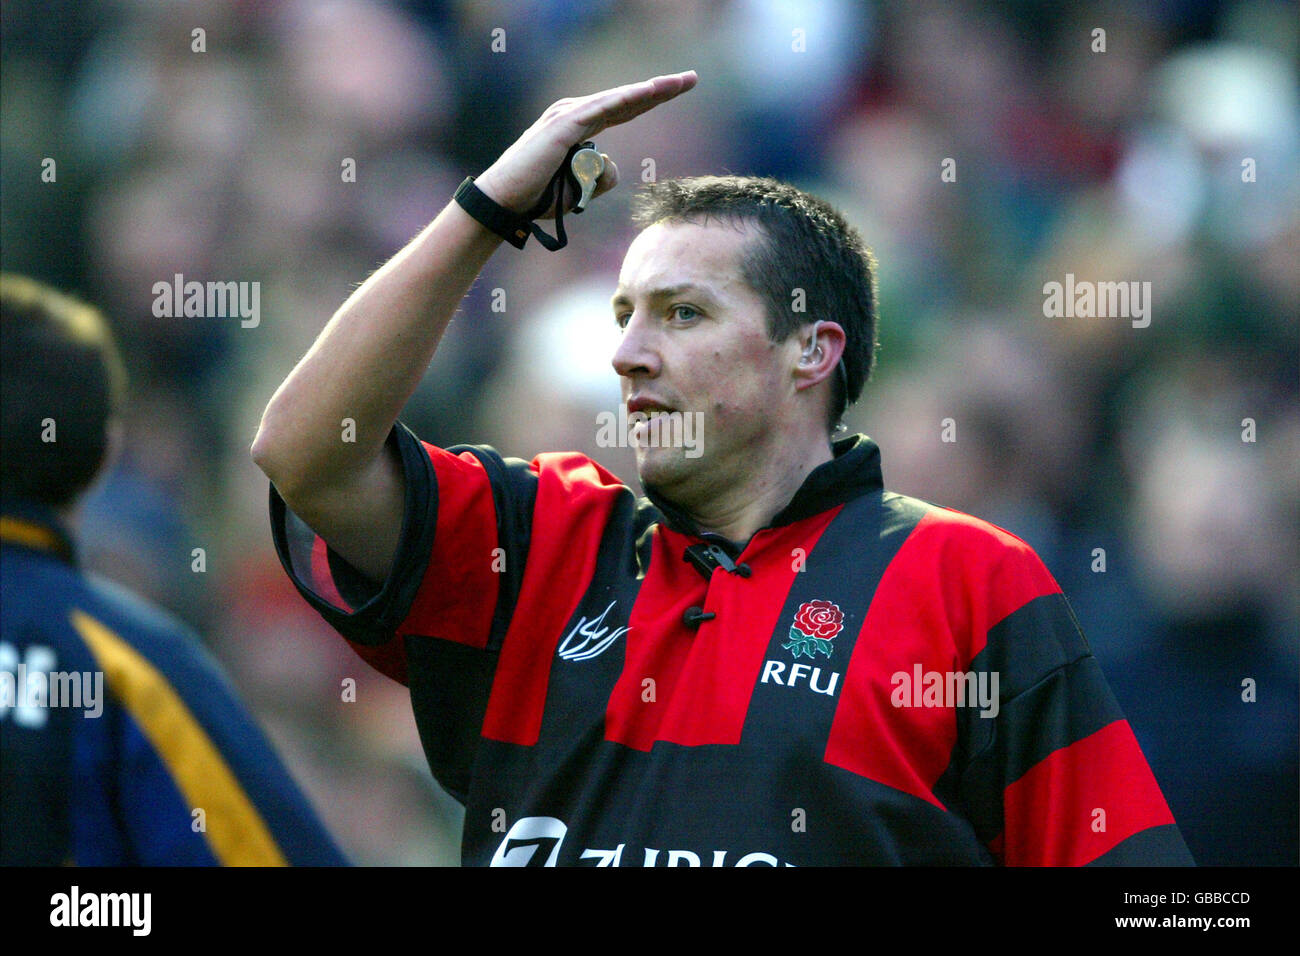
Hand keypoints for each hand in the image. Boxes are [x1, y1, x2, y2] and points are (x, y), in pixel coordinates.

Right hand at [474, 71, 697, 217]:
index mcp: (581, 126)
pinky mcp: (563, 125)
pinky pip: (601, 108)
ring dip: (649, 92)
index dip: (653, 98)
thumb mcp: (582, 189)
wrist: (506, 202)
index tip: (681, 88)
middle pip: (627, 98)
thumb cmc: (539, 197)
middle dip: (662, 88)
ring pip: (618, 100)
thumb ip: (603, 176)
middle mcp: (576, 114)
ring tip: (677, 83)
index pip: (625, 108)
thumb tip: (614, 164)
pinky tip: (648, 92)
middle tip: (693, 78)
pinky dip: (626, 99)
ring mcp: (568, 116)